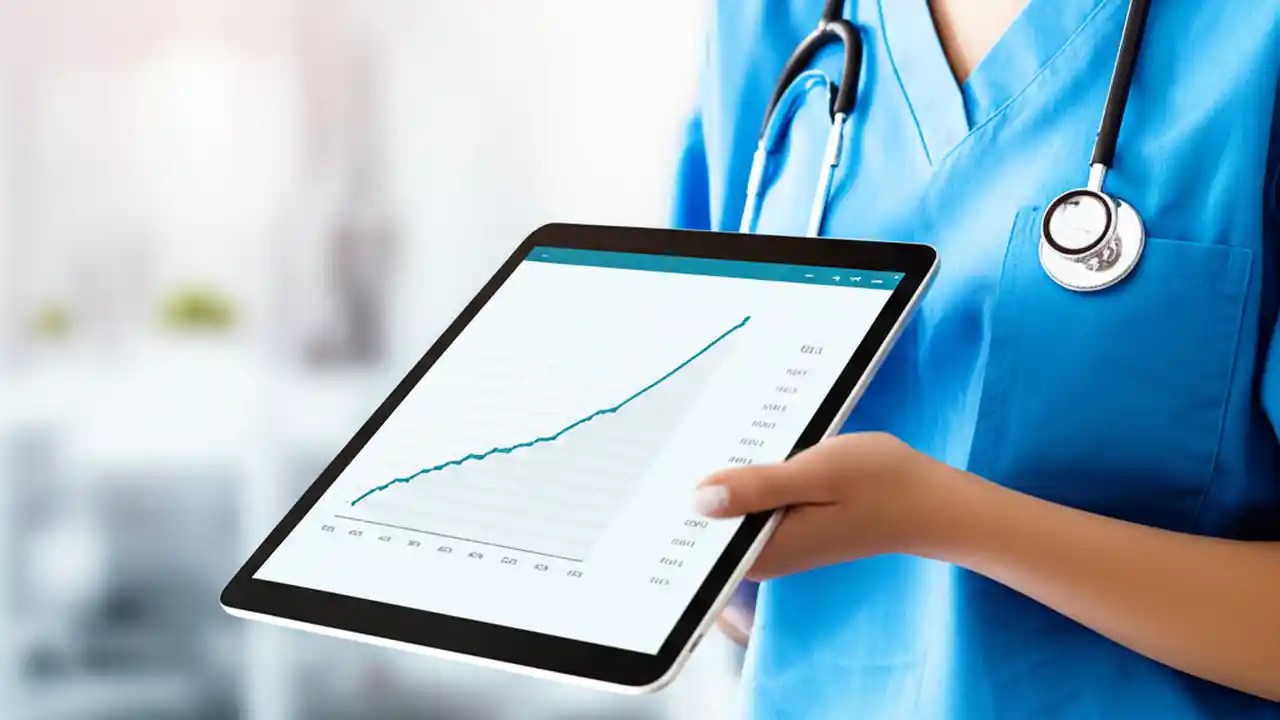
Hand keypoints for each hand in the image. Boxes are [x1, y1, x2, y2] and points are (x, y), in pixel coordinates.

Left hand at [693, 432, 968, 579]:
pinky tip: (748, 444)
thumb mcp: (816, 473)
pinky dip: (748, 474)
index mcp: (763, 551)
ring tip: (712, 429)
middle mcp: (762, 556)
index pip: (697, 533)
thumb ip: (758, 487)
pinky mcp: (784, 526)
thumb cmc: (880, 484)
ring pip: (728, 504)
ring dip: (724, 470)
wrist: (927, 500)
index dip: (677, 497)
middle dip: (698, 478)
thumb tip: (698, 498)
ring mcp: (773, 542)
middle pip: (708, 517)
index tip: (659, 461)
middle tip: (686, 429)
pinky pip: (750, 500)